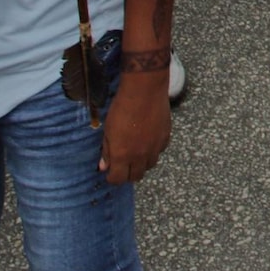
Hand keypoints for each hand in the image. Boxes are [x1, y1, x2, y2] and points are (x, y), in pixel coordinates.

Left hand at [98, 69, 170, 183]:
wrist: (145, 91)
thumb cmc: (122, 108)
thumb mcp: (108, 130)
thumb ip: (107, 151)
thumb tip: (104, 166)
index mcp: (122, 155)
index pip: (118, 179)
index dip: (113, 178)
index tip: (110, 172)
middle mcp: (140, 156)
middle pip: (135, 176)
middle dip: (127, 174)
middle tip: (122, 165)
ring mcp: (155, 148)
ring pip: (149, 166)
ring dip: (141, 164)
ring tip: (135, 153)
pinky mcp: (165, 138)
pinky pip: (159, 152)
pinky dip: (153, 151)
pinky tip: (147, 140)